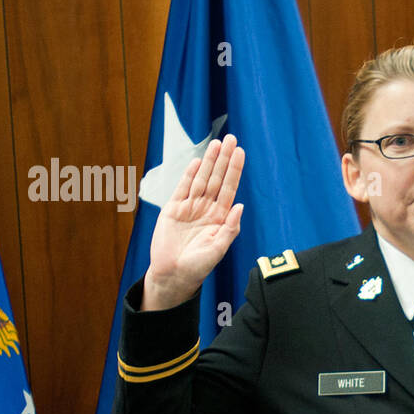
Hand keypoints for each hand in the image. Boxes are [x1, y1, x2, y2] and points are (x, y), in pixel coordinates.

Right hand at [142, 135, 245, 310]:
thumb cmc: (198, 267)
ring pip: (201, 179)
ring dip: (209, 161)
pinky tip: (198, 162)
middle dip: (224, 159)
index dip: (234, 170)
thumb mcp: (218, 249)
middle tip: (230, 138)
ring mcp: (190, 208)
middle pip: (217, 178)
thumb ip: (230, 228)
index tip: (240, 152)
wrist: (173, 275)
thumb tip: (240, 206)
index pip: (230, 188)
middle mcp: (206, 209)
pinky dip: (189, 175)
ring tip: (216, 144)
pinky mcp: (173, 210)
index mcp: (220, 218)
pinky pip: (182, 188)